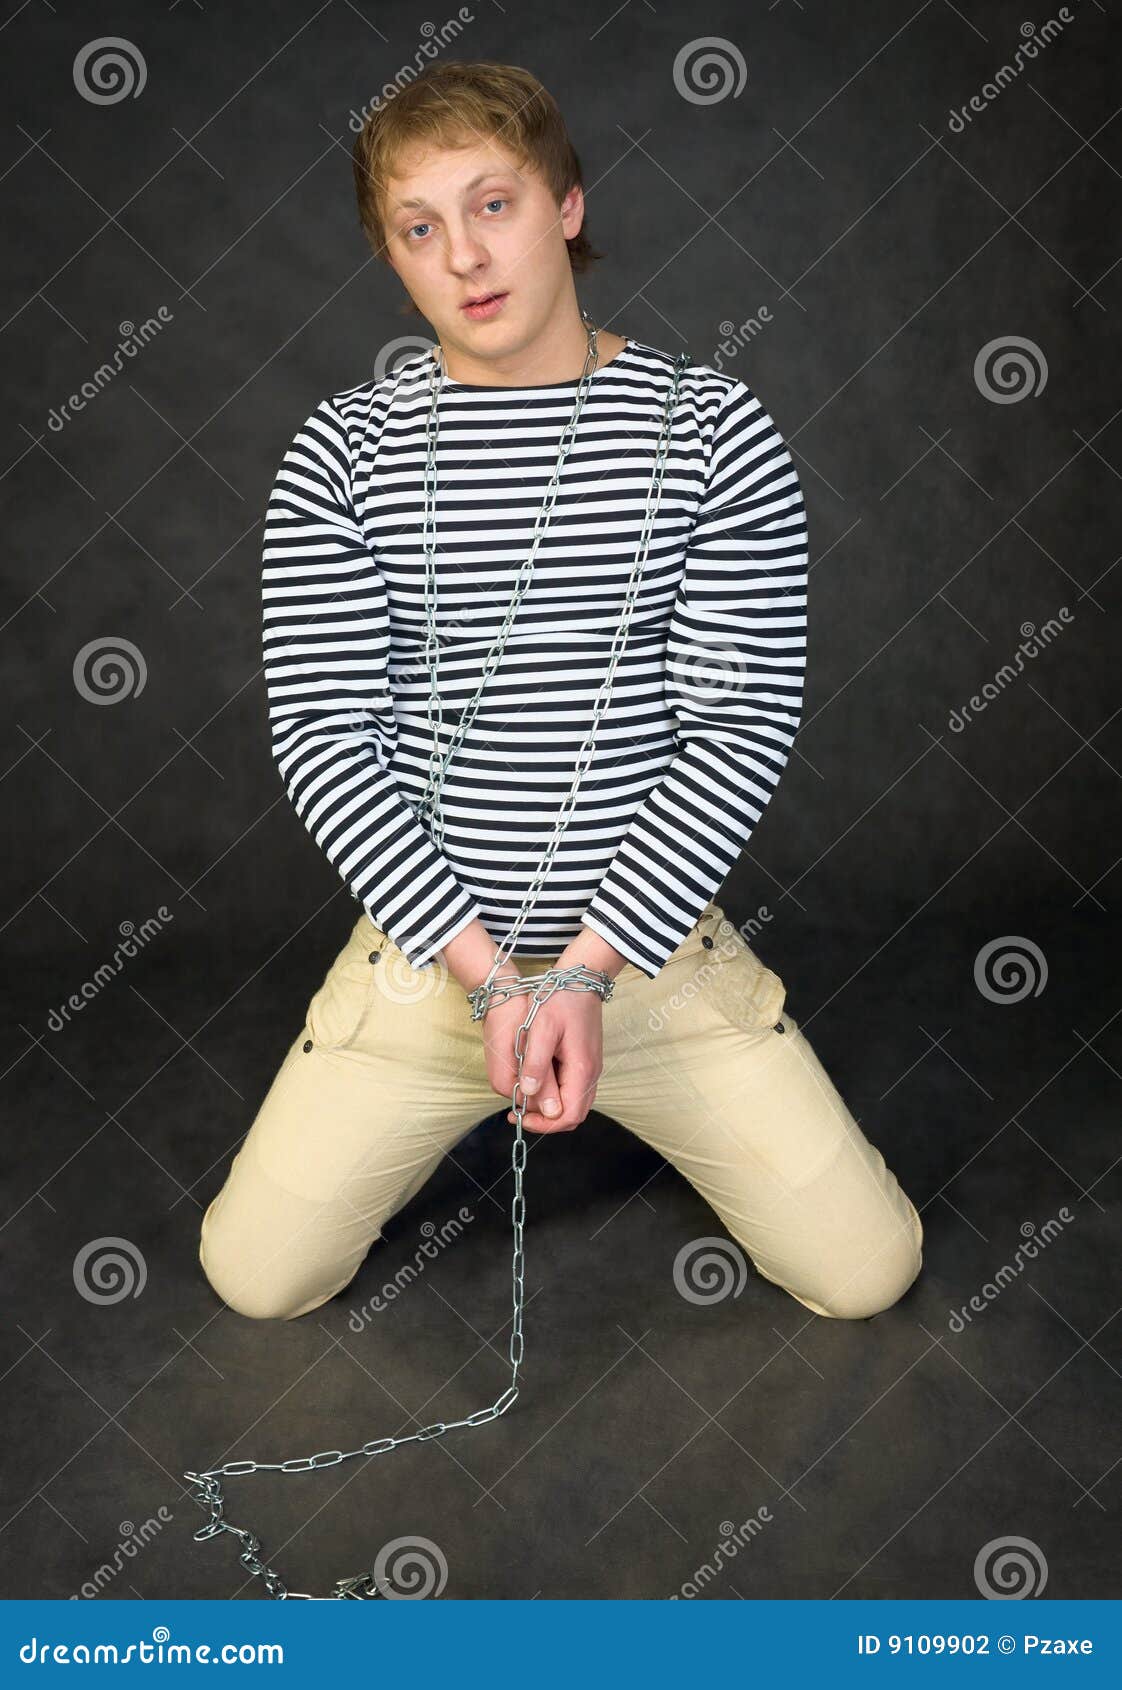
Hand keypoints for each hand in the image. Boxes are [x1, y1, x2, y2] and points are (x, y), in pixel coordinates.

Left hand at [481, 986, 602, 1134]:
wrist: (580, 979)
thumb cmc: (560, 1001)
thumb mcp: (541, 1029)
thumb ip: (536, 1064)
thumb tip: (530, 1094)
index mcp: (582, 1068)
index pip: (569, 1115)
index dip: (544, 1124)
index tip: (520, 1117)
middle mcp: (592, 1073)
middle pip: (574, 1115)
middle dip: (546, 1120)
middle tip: (520, 1113)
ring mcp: (591, 1068)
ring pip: (575, 1104)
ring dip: (551, 1109)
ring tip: (525, 1099)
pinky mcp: (587, 1062)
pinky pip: (574, 1090)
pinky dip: (556, 1095)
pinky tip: (537, 1084)